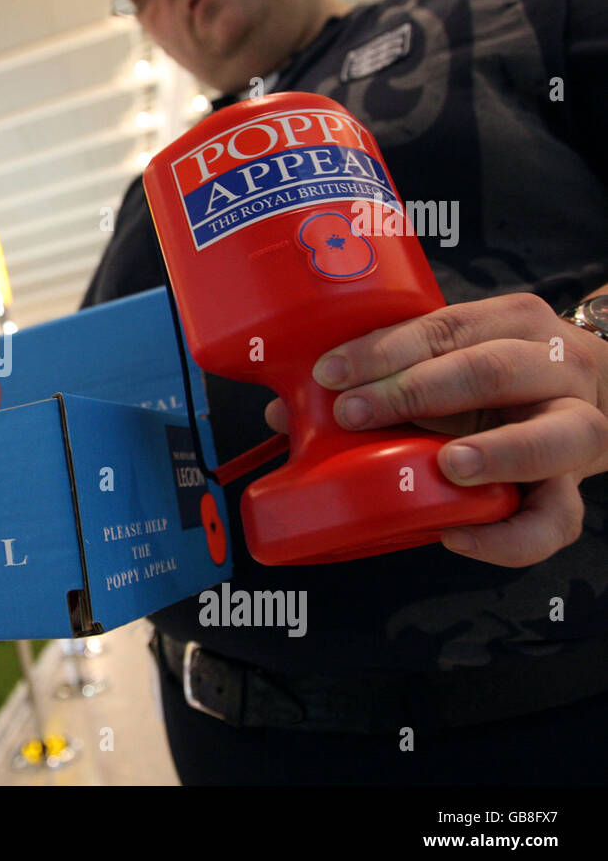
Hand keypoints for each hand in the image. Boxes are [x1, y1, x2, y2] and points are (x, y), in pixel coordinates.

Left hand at [264, 293, 607, 566]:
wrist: (593, 398)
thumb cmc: (494, 381)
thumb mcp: (445, 362)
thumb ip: (380, 379)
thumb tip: (284, 413)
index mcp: (509, 324)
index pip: (445, 327)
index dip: (384, 349)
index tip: (329, 373)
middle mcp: (553, 367)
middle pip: (493, 370)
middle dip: (416, 390)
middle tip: (354, 414)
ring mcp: (576, 426)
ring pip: (554, 437)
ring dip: (497, 452)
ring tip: (448, 465)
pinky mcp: (575, 486)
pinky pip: (558, 518)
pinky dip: (510, 536)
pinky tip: (458, 536)